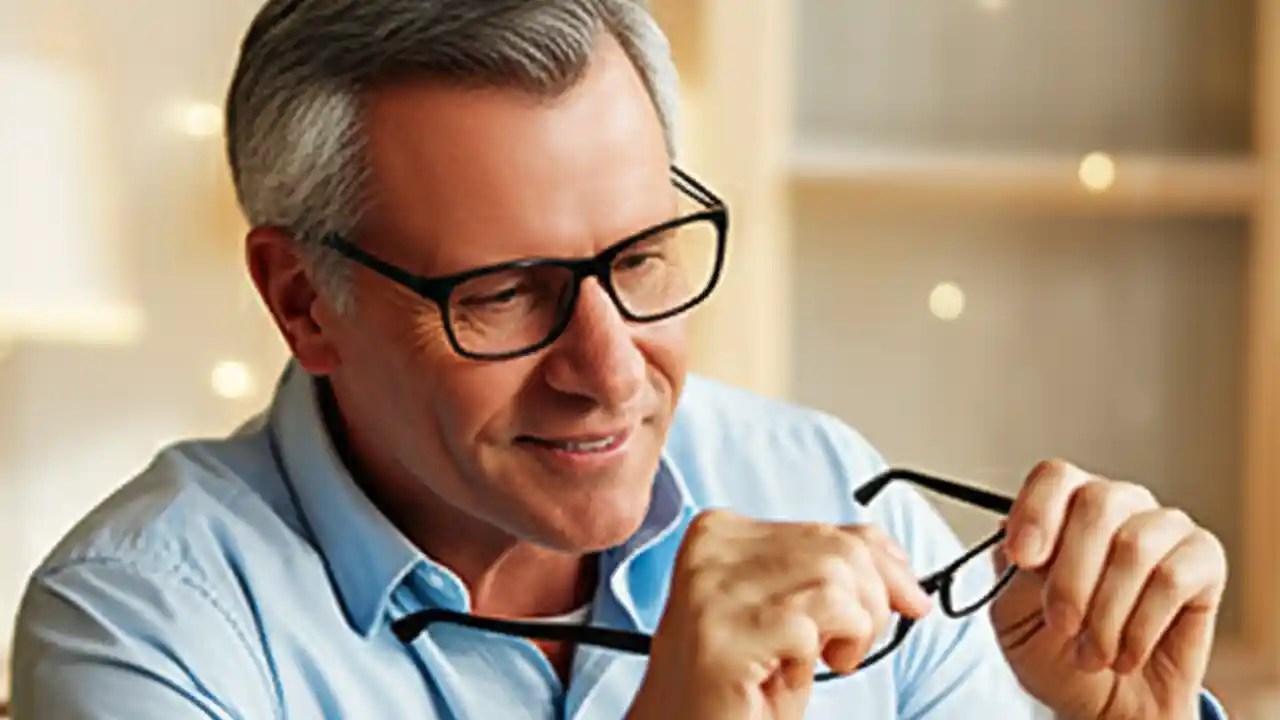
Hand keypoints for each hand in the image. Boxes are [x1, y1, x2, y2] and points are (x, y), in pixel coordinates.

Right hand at [628, 509, 931, 719]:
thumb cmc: (737, 679)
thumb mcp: (785, 610)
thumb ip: (826, 571)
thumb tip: (899, 567)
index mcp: (720, 533)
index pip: (827, 527)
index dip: (884, 564)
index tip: (909, 597)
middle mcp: (711, 552)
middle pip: (838, 552)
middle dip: (873, 603)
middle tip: (851, 646)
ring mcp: (713, 589)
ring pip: (835, 580)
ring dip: (851, 629)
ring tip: (821, 659)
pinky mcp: (725, 632)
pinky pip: (817, 621)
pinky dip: (825, 653)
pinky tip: (794, 672)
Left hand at [993, 460, 1226, 719]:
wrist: (1103, 705)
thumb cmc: (1054, 651)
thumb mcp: (1011, 616)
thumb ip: (1015, 573)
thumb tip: (1021, 540)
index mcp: (1064, 507)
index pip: (1054, 477)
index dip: (1037, 512)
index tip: (1023, 558)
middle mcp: (1117, 506)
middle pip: (1097, 503)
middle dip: (1071, 576)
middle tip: (1061, 625)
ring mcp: (1163, 528)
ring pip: (1134, 545)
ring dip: (1105, 613)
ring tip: (1092, 652)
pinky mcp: (1203, 560)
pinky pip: (1172, 579)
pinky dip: (1140, 627)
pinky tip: (1125, 654)